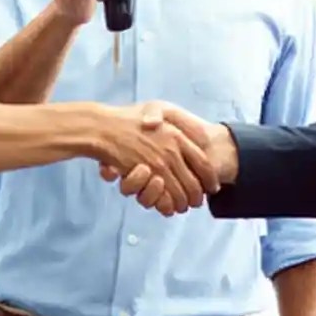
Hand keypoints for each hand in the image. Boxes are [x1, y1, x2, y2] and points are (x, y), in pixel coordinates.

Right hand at [93, 102, 217, 214]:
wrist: (103, 127)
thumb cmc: (128, 117)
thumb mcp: (156, 108)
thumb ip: (175, 120)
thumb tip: (188, 134)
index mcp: (177, 137)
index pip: (203, 162)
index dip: (210, 177)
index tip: (213, 186)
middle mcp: (170, 152)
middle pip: (193, 183)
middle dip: (197, 196)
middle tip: (198, 202)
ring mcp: (157, 166)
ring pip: (179, 194)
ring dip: (183, 203)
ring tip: (184, 206)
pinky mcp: (143, 177)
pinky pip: (161, 197)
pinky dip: (166, 203)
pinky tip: (168, 206)